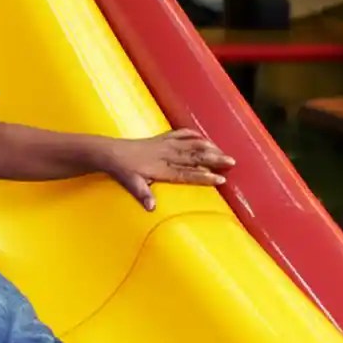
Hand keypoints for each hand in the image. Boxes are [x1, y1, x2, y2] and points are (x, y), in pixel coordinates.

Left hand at [104, 129, 235, 211]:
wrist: (110, 152)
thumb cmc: (122, 170)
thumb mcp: (131, 183)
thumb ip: (142, 194)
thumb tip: (152, 208)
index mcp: (161, 168)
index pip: (187, 173)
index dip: (204, 176)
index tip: (221, 179)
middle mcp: (166, 154)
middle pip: (194, 156)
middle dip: (214, 159)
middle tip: (232, 162)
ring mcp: (165, 144)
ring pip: (191, 144)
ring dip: (209, 147)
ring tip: (224, 152)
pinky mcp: (161, 138)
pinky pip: (181, 134)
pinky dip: (193, 135)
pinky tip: (204, 138)